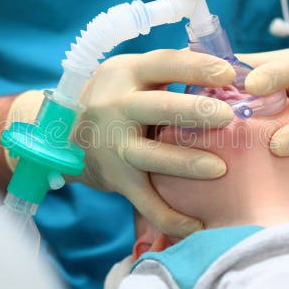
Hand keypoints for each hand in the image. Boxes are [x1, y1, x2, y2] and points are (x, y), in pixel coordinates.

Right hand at [6, 49, 234, 236]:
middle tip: (227, 115)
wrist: (60, 134)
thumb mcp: (132, 73)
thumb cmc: (115, 97)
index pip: (163, 64)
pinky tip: (198, 225)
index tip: (229, 73)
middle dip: (193, 111)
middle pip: (157, 108)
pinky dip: (170, 217)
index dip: (196, 67)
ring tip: (219, 168)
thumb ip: (170, 70)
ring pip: (151, 156)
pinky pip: (145, 201)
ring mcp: (115, 146)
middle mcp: (116, 107)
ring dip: (185, 162)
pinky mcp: (116, 179)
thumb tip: (226, 68)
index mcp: (126, 74)